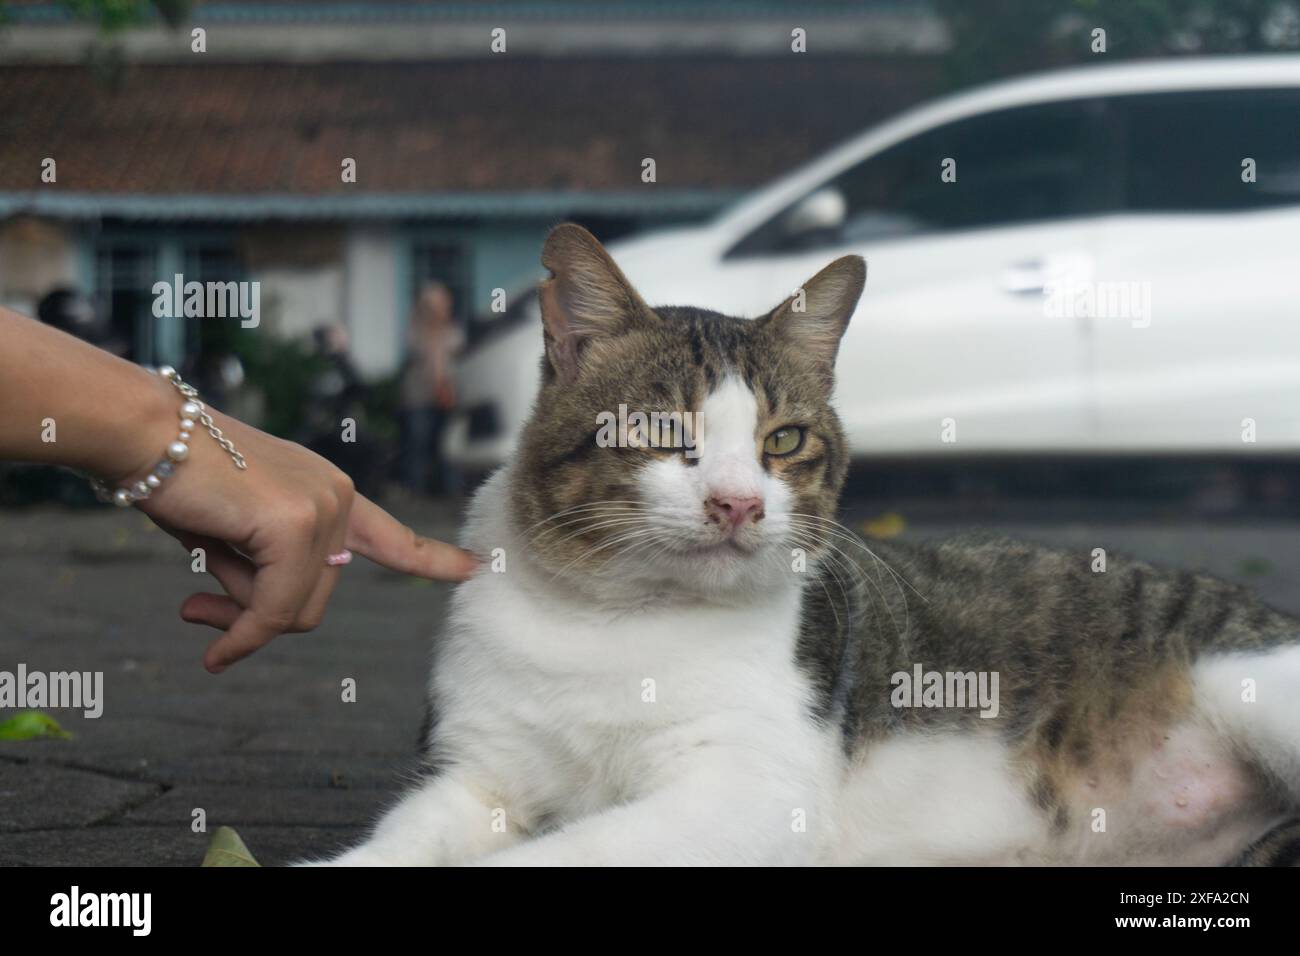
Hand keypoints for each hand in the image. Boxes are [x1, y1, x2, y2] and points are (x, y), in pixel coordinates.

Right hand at [118, 376, 477, 672]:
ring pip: (294, 610)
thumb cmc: (180, 481)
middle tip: (198, 611)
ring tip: (196, 584)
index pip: (394, 539)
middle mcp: (338, 498)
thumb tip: (250, 633)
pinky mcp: (295, 525)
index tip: (478, 567)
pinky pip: (274, 608)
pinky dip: (243, 636)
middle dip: (259, 616)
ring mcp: (323, 510)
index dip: (433, 561)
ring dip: (240, 614)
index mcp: (331, 494)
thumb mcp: (235, 537)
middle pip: (317, 598)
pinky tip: (214, 650)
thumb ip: (262, 577)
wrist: (144, 432)